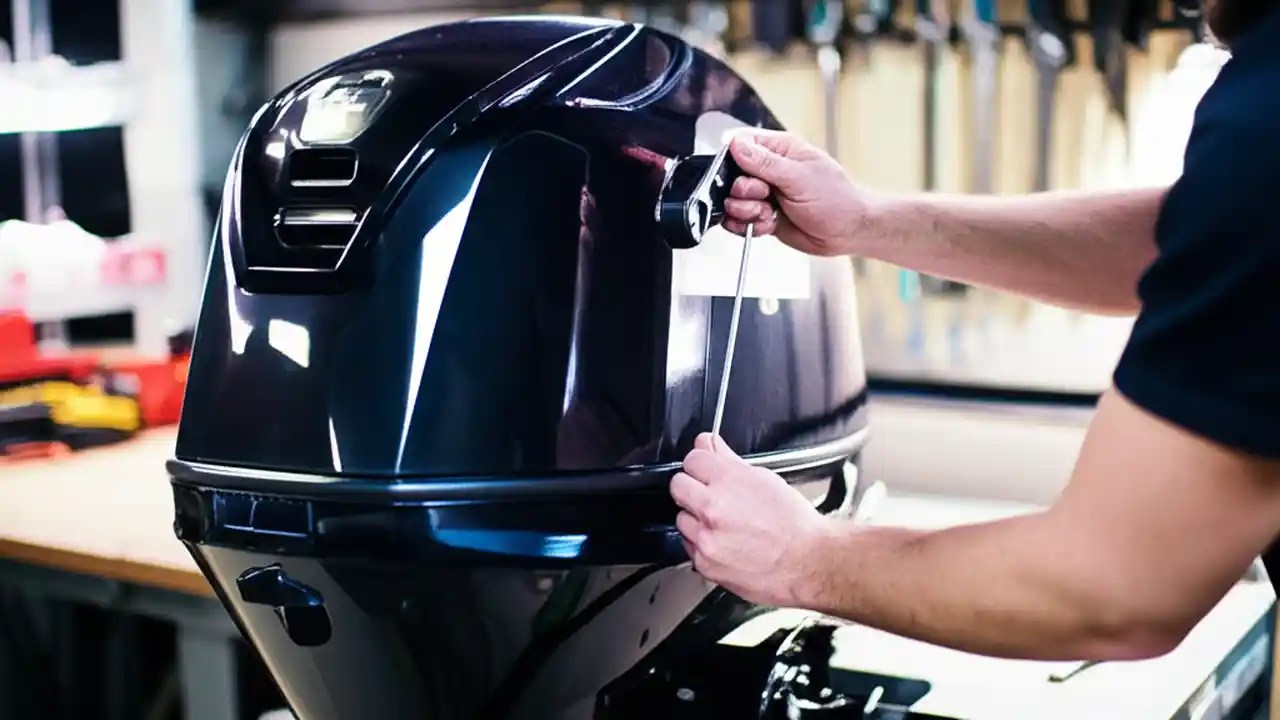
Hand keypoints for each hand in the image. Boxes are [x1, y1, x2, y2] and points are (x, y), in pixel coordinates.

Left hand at [672, 433, 834, 607]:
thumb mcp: (765, 479)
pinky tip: (725, 542)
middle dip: (693, 488)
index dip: (702, 465)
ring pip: (681, 517)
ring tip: (724, 524)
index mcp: (728, 481)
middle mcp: (713, 507)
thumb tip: (708, 443)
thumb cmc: (794, 524)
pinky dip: (702, 543)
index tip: (707, 471)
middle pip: (678, 485)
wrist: (809, 562)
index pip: (692, 459)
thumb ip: (728, 459)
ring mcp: (706, 537)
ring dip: (696, 518)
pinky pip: (689, 545)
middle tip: (712, 497)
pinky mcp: (704, 563)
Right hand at [723, 130, 876, 256]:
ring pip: (734, 201)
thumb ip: (765, 163)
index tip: (747, 175)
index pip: (741, 145)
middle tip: (765, 196)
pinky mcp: (764, 216)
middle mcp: (770, 171)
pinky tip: (768, 225)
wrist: (849, 232)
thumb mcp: (799, 177)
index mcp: (780, 150)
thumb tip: (736, 144)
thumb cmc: (837, 200)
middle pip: (733, 177)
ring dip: (746, 211)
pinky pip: (741, 221)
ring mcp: (766, 195)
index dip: (735, 161)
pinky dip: (750, 226)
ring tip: (767, 213)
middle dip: (744, 191)